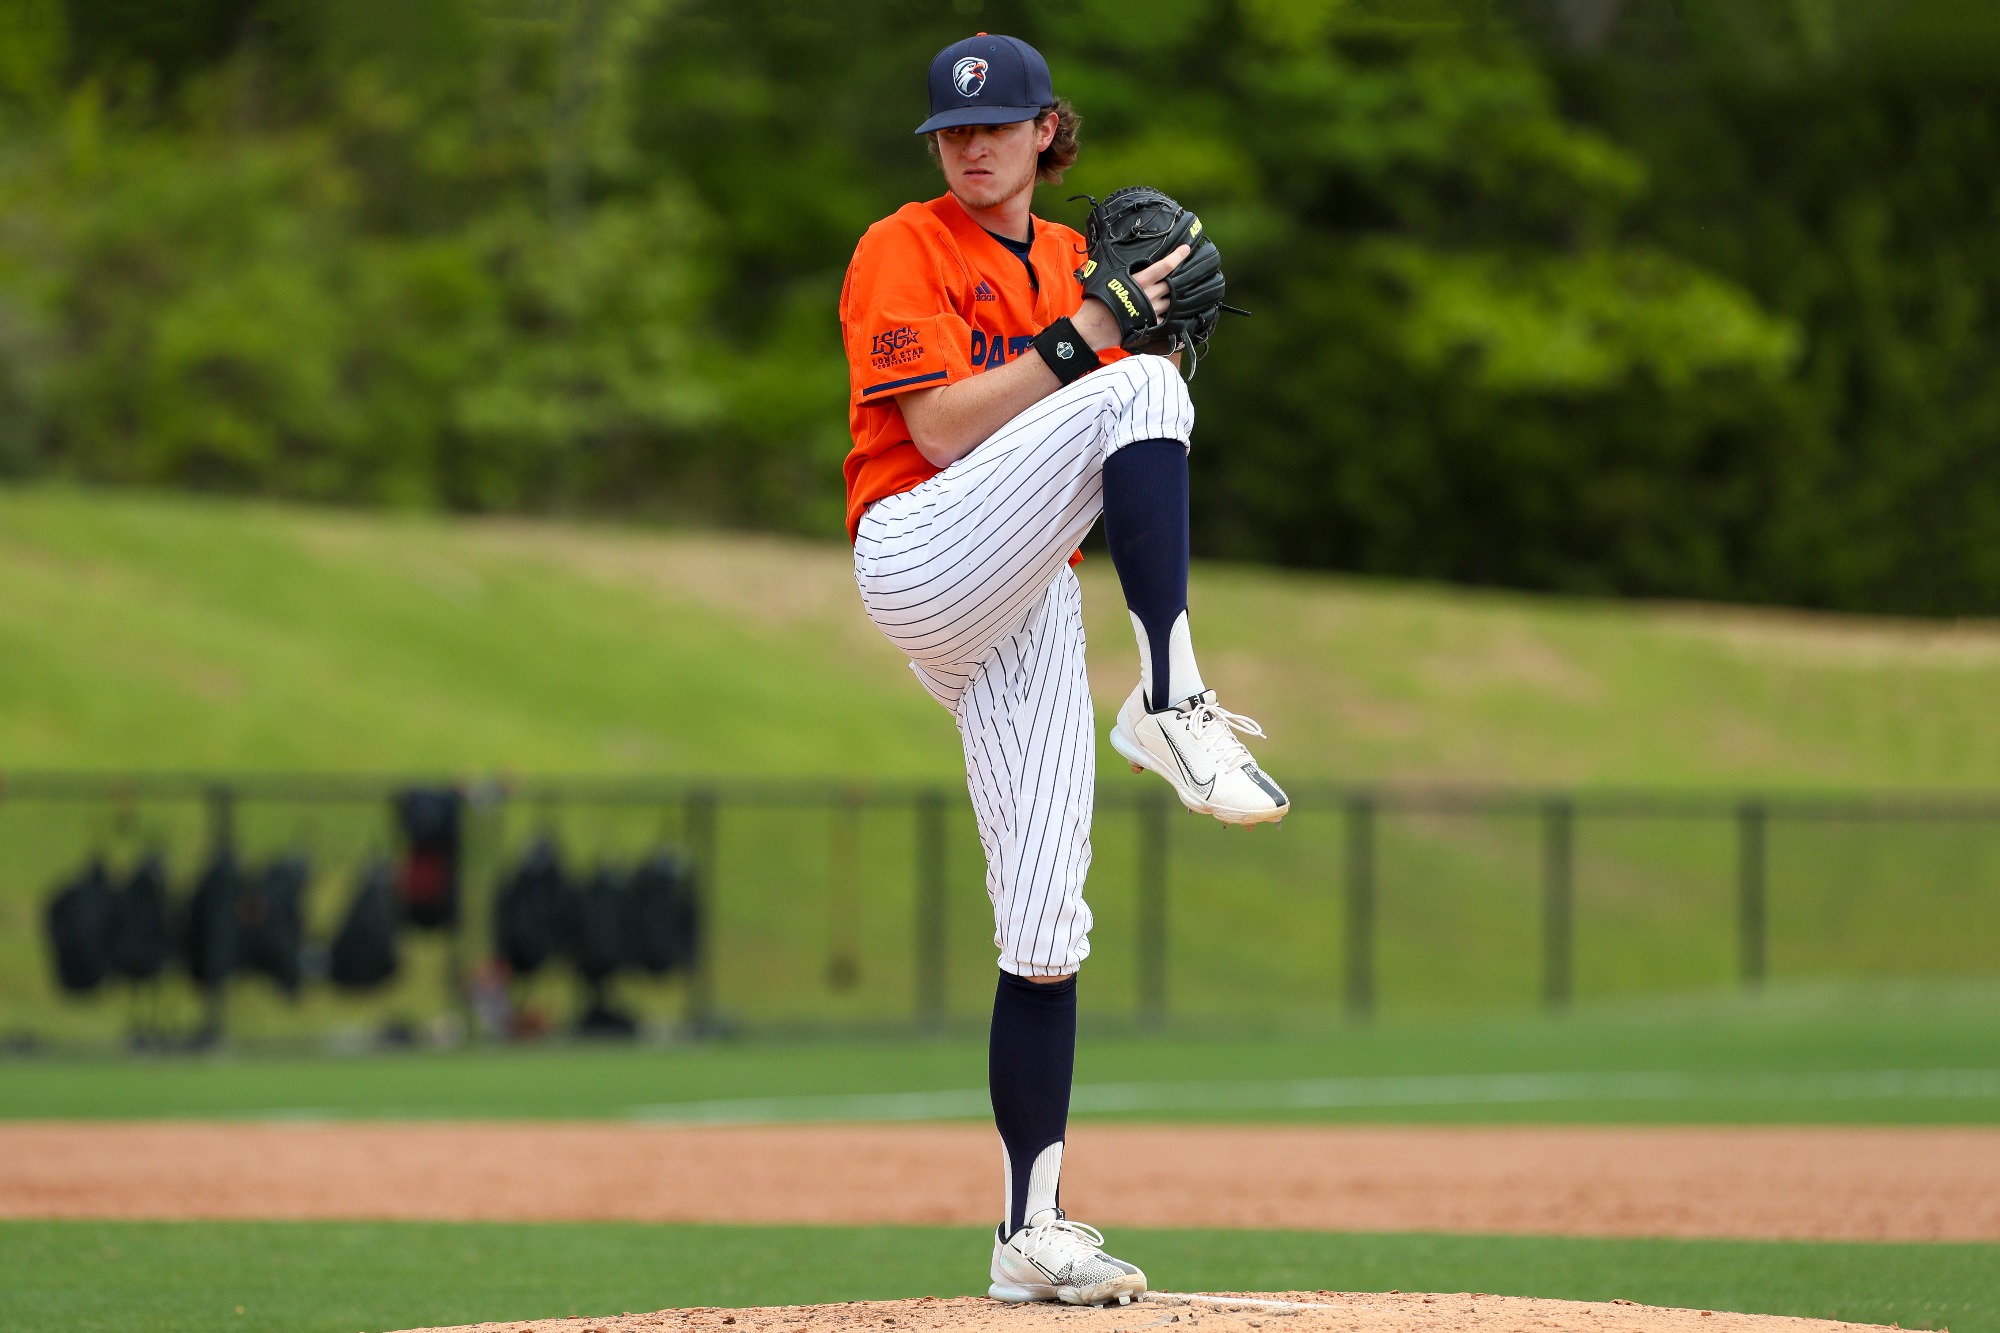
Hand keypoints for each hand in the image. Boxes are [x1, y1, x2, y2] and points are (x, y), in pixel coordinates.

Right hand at [1073, 244, 1191, 350]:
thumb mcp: (1108, 278)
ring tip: (1178, 291)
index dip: (1178, 257)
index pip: (1165, 266)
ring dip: (1175, 296)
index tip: (1186, 249)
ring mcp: (1153, 311)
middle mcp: (1150, 295)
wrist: (1093, 328)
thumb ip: (1122, 270)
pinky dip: (1168, 313)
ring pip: (1172, 301)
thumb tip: (1125, 262)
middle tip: (1185, 271)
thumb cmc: (1097, 302)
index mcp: (1141, 281)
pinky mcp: (1151, 325)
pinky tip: (1169, 311)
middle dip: (1179, 277)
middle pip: (1172, 283)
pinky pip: (1166, 318)